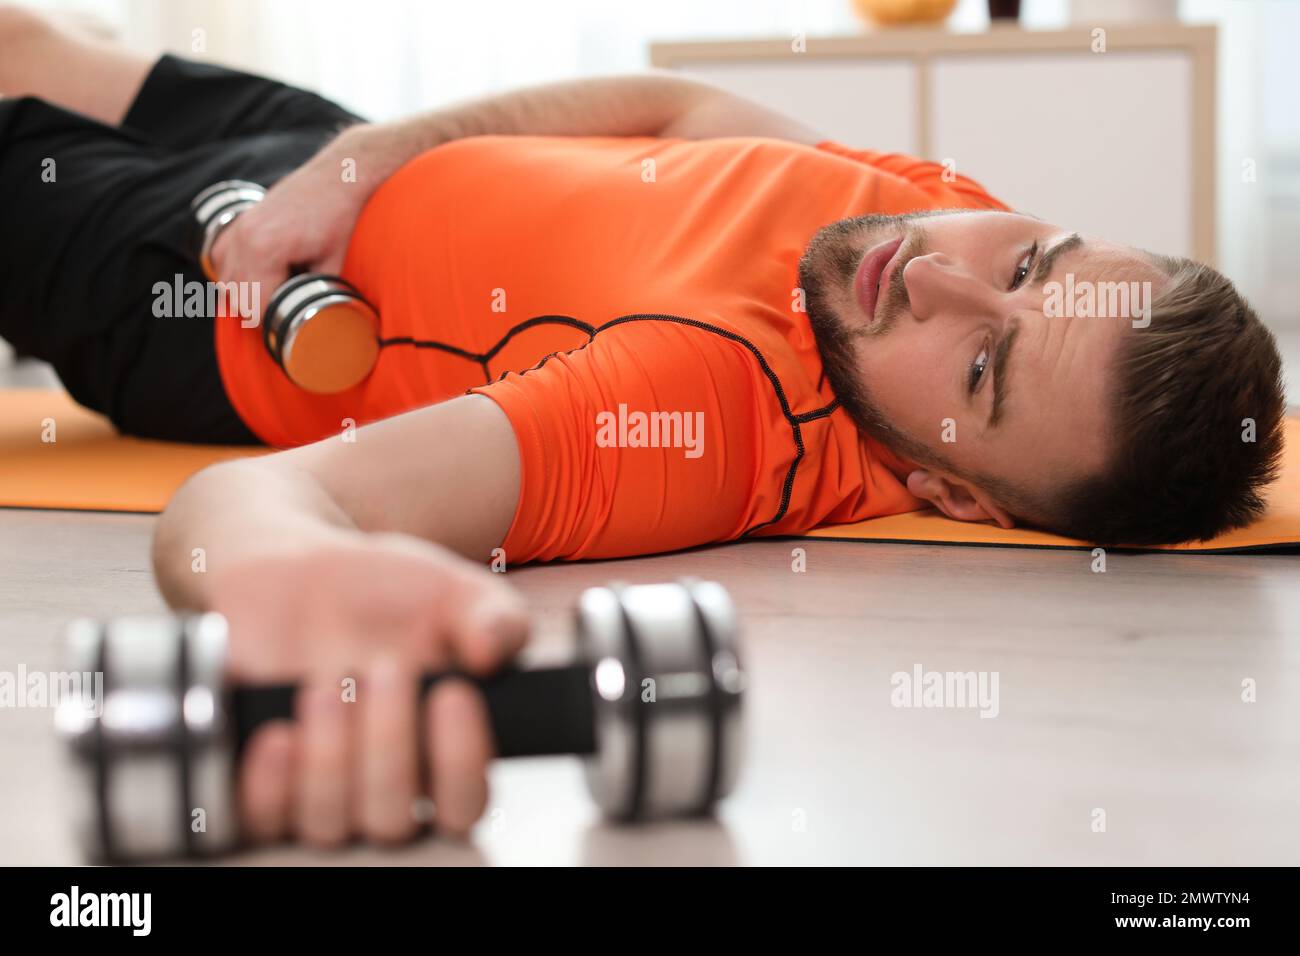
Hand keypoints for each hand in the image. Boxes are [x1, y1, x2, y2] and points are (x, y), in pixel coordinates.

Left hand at [206, 532, 528, 847]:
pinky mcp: (263, 786)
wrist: (300, 575)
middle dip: (388, 746)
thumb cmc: (389, 593)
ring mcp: (322, 793)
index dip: (461, 763)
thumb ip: (492, 618)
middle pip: (394, 820)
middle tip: (384, 669)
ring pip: (329, 824)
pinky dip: (270, 785)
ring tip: (323, 688)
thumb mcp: (452, 591)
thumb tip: (493, 652)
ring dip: (328, 760)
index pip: (465, 803)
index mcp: (444, 755)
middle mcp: (386, 787)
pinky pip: (264, 821)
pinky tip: (279, 734)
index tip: (452, 694)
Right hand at [209, 126, 374, 318]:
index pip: (252, 309)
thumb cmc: (341, 218)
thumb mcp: (334, 265)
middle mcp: (243, 238)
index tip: (291, 326)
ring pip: (225, 281)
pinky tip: (259, 275)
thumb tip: (313, 325)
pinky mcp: (237, 222)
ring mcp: (237, 227)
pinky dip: (235, 272)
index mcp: (264, 250)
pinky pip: (221, 259)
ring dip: (246, 293)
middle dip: (259, 311)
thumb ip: (316, 296)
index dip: (272, 324)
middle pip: (235, 298)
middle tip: (288, 312)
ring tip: (277, 291)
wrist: (340, 176)